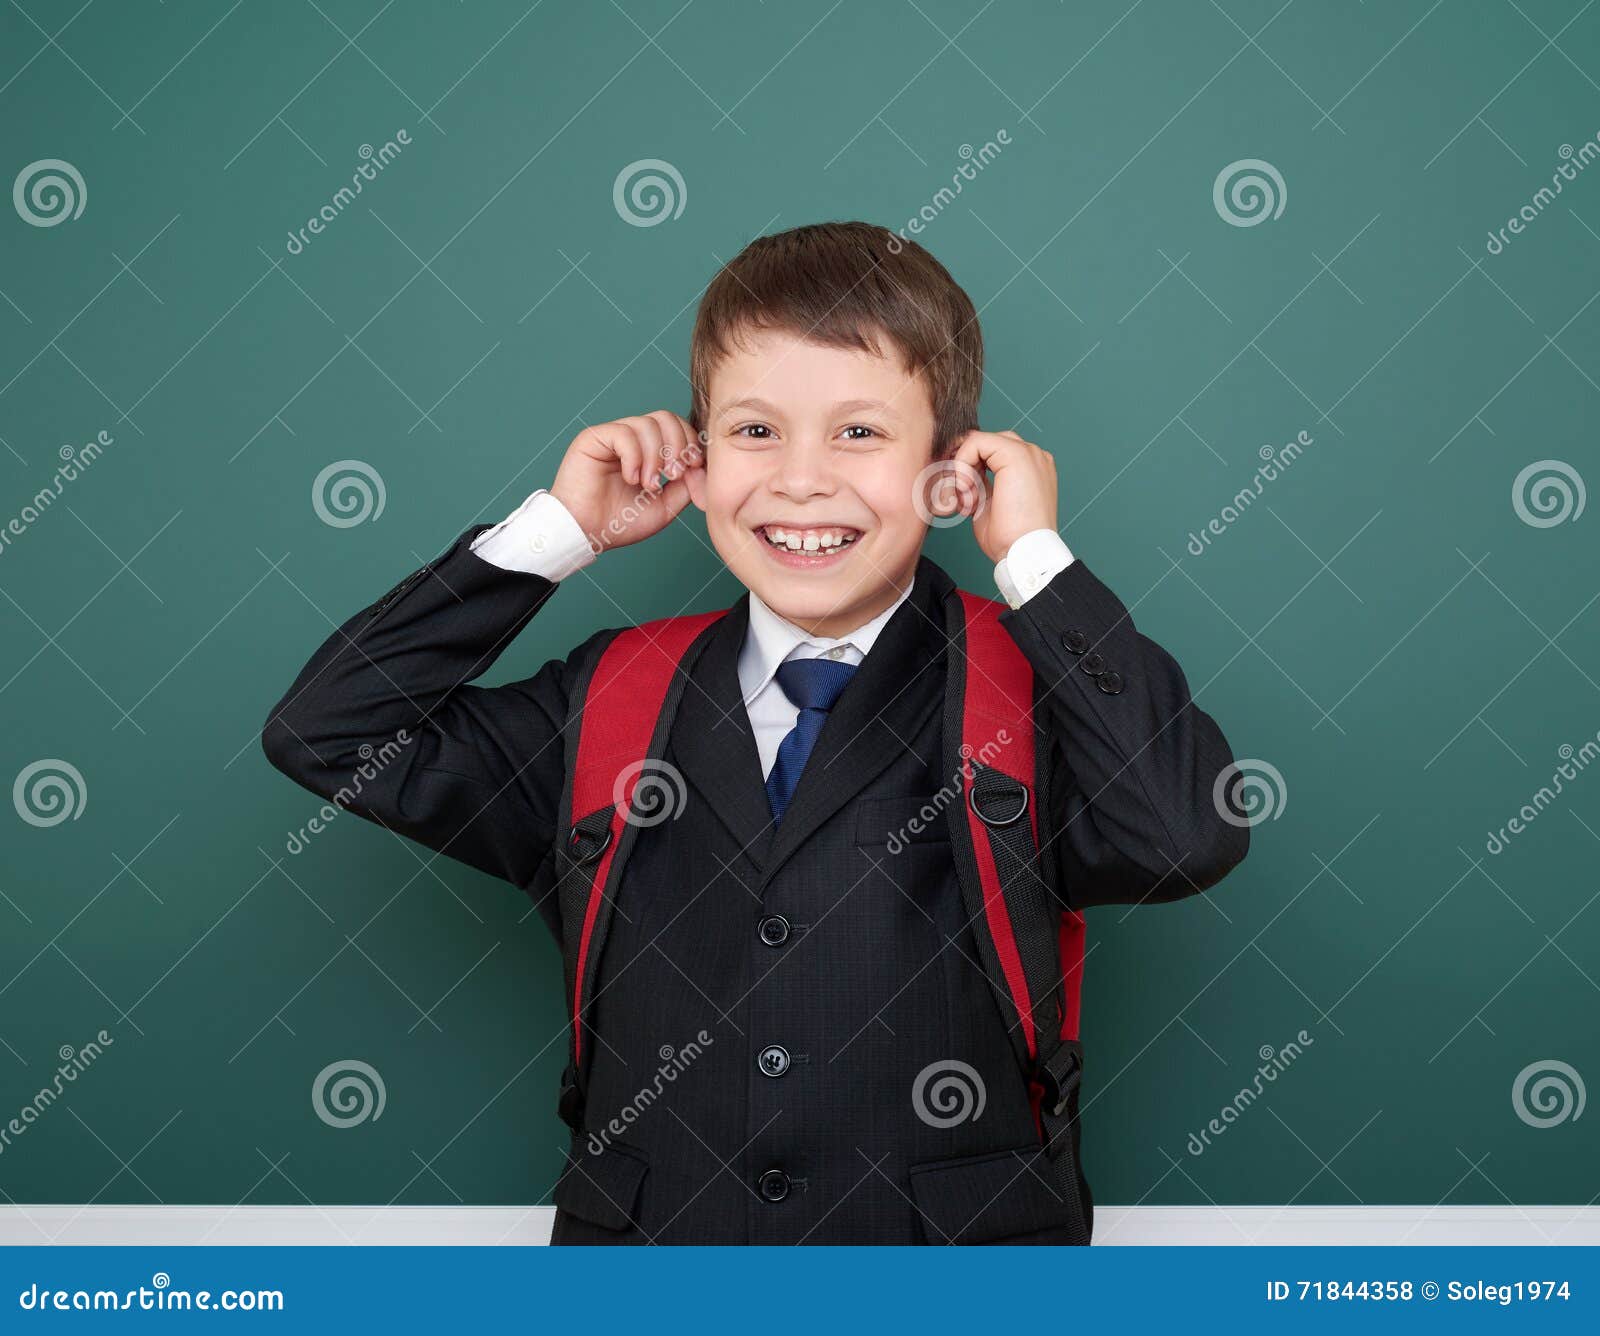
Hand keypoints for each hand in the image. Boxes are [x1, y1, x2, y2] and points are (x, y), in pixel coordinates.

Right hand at [549, 411, 705, 552]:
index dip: (690, 442)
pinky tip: (631, 478)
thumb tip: (704, 467)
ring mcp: (612, 436)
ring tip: (648, 484)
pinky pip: (624, 433)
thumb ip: (687, 485)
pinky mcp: (594, 437)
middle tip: (674, 474)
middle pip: (665, 417)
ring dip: (655, 457)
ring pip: (647, 424)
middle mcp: (631, 438)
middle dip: (677, 445)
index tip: (692, 468)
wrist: (588, 534)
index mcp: (649, 450)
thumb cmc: (620, 523)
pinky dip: (634, 457)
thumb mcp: (666, 505)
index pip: (677, 427)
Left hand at [941, 429, 1058, 563]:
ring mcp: (1028, 452)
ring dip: (962, 468)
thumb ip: (980, 484)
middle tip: (959, 496)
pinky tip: (968, 490)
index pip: (991, 452)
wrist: (1024, 552)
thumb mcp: (989, 504)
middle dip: (963, 466)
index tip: (963, 498)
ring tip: (968, 500)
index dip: (969, 468)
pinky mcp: (1016, 454)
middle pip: (984, 443)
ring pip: (978, 441)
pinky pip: (975, 442)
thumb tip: (961, 476)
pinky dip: (962, 465)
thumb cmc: (1009, 539)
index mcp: (1030, 469)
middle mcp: (1033, 456)